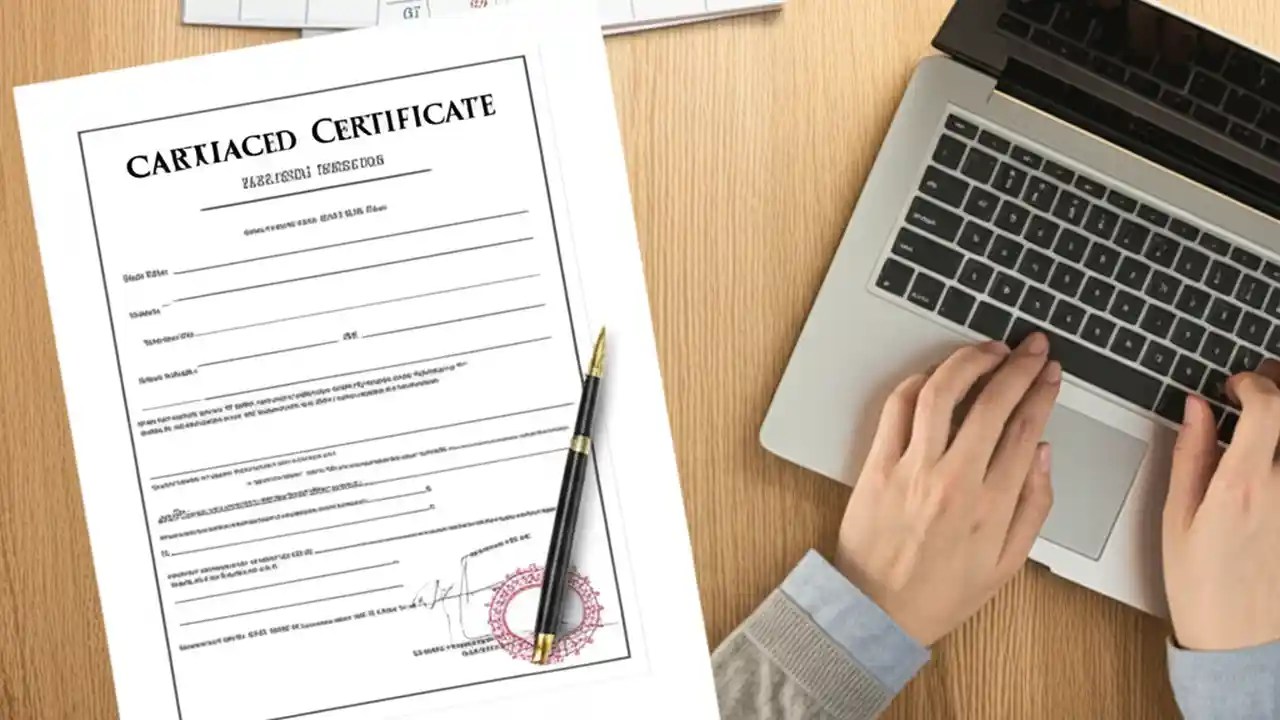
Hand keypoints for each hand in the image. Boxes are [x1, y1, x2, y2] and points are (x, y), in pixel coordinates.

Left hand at [833, 334, 1060, 645]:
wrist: (875, 613)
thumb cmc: (941, 592)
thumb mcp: (1007, 563)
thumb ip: (1033, 506)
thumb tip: (1043, 452)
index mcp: (992, 506)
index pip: (1025, 428)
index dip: (1041, 390)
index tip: (1049, 371)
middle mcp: (954, 481)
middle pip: (992, 401)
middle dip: (1017, 365)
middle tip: (1029, 347)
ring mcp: (912, 470)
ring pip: (941, 393)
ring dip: (969, 361)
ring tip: (988, 350)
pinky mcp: (877, 466)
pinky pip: (897, 409)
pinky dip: (918, 381)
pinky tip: (936, 375)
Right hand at [1163, 362, 1279, 651]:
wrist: (1240, 640)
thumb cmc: (1201, 585)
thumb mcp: (1177, 517)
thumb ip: (1191, 456)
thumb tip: (1196, 410)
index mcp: (1243, 489)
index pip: (1268, 410)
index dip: (1254, 384)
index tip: (1236, 385)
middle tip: (1264, 382)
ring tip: (1274, 412)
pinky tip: (1276, 452)